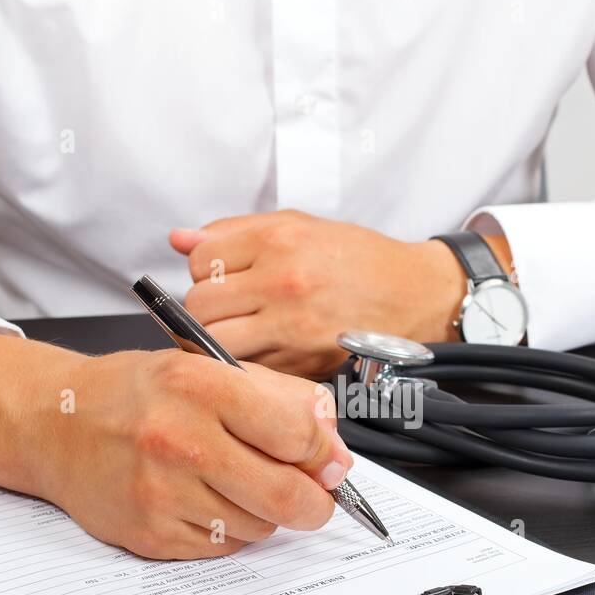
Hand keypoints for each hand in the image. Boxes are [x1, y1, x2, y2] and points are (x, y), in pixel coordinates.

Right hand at [0, 332, 353, 559]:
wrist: (55, 423)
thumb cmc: (136, 394)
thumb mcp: (208, 367)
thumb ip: (280, 398)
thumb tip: (333, 446)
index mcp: (200, 386)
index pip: (297, 435)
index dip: (323, 454)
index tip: (327, 461)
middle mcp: (179, 440)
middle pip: (287, 496)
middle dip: (314, 503)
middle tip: (313, 497)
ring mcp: (162, 493)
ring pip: (259, 528)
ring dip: (263, 514)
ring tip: (235, 485)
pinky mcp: (150, 534)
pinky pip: (222, 549)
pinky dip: (227, 532)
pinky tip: (204, 501)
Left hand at [170, 210, 500, 377]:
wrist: (415, 295)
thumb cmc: (359, 259)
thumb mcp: (298, 225)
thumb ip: (234, 231)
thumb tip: (179, 238)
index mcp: (278, 240)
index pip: (198, 262)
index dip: (200, 272)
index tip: (214, 278)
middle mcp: (282, 283)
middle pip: (198, 308)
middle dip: (202, 312)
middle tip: (222, 311)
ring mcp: (292, 328)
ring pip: (216, 345)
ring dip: (216, 343)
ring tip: (237, 333)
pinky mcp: (303, 363)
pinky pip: (249, 369)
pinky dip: (247, 364)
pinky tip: (263, 350)